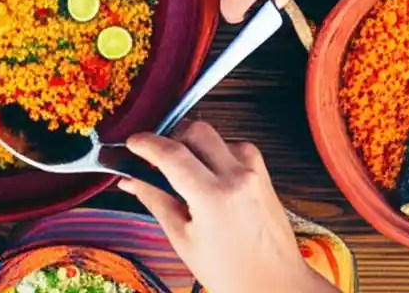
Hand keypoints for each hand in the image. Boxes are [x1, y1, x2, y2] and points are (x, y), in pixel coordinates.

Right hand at [120, 124, 336, 292]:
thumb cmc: (231, 273)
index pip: (172, 154)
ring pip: (218, 137)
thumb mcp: (183, 240)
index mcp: (213, 197)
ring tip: (184, 170)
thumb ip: (155, 201)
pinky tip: (208, 175)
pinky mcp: (264, 176)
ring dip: (196, 145)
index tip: (132, 143)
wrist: (277, 286)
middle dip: (172, 136)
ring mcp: (255, 174)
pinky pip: (236, 149)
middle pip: (197, 131)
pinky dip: (217, 154)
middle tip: (156, 156)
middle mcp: (237, 178)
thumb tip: (130, 180)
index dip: (146, 143)